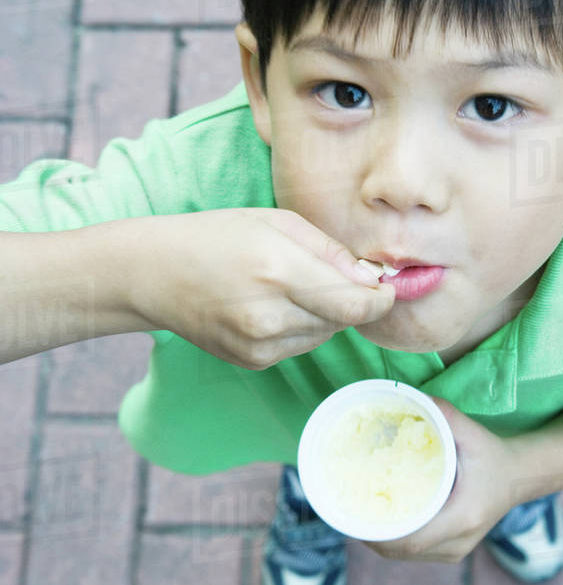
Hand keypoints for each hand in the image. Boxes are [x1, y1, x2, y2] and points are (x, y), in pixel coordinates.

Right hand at [126, 206, 395, 369]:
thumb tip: (372, 278)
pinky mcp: (251, 362)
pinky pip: (299, 346)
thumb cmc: (217, 236)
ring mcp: (258, 345)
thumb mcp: (277, 223)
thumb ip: (330, 252)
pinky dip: (299, 327)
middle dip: (350, 300)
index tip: (386, 288)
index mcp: (278, 271)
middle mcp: (269, 316)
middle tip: (329, 276)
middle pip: (343, 320)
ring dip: (323, 314)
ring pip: (324, 335)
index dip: (380, 300)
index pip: (356, 304)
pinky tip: (269, 306)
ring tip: (288, 286)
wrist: (154, 273)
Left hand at [362, 396, 518, 563]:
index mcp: (463, 516)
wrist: (520, 476)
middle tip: (346, 512)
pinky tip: (379, 523)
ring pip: (406, 556)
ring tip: (357, 516)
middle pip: (403, 552)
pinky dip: (394, 542)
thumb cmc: (493, 454)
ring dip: (380, 541)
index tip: (355, 517)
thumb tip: (405, 395)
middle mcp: (459, 541)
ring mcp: (457, 550)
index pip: (413, 540)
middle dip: (371, 537)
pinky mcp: (453, 551)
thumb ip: (443, 414)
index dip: (380, 535)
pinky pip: (415, 554)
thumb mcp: (472, 431)